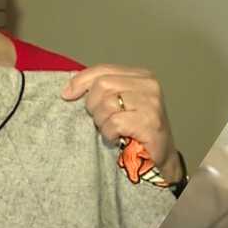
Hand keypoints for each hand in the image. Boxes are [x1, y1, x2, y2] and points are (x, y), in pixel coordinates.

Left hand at [62, 65, 182, 183]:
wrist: (159, 157)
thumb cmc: (135, 130)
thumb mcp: (119, 103)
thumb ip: (102, 90)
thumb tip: (69, 89)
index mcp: (141, 76)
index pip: (103, 70)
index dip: (81, 81)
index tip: (67, 95)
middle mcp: (149, 85)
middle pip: (102, 85)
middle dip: (94, 106)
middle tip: (101, 120)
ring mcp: (151, 103)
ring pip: (106, 104)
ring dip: (102, 122)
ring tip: (112, 130)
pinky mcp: (149, 122)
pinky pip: (114, 123)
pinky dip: (109, 133)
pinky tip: (117, 138)